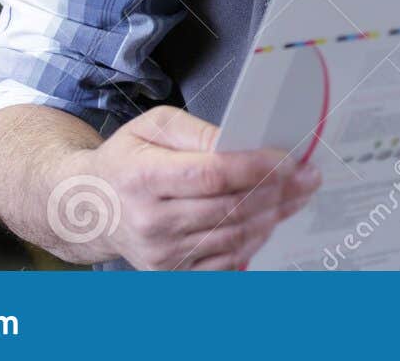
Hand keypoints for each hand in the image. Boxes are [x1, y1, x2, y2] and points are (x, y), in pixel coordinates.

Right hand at [63, 105, 320, 269]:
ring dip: (274, 215)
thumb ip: (197, 129)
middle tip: (309, 176)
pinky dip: (255, 240)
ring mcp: (160, 254)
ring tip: (298, 194)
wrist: (90, 207)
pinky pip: (225, 262)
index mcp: (142, 177)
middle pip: (230, 208)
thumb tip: (239, 141)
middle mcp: (150, 220)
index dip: (256, 167)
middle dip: (278, 191)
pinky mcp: (170, 273)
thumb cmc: (127, 160)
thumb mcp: (153, 126)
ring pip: (233, 236)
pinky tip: (271, 219)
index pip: (212, 174)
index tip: (289, 158)